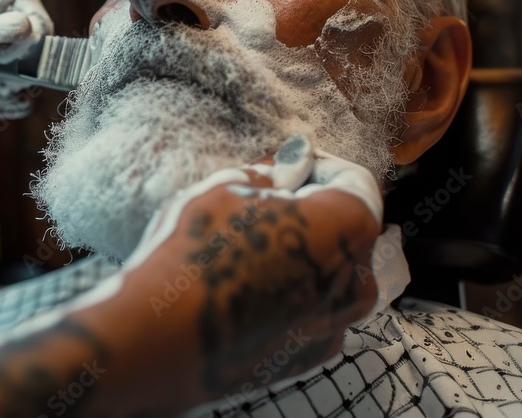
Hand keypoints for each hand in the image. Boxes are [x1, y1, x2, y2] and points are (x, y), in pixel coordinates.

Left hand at [0, 0, 52, 142]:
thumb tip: (26, 33)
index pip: (15, 1)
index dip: (33, 24)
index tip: (37, 48)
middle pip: (18, 40)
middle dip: (23, 61)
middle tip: (9, 77)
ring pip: (6, 74)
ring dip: (11, 87)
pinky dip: (0, 107)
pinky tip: (1, 107)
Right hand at [126, 135, 381, 400]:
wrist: (164, 342)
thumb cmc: (199, 255)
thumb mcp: (226, 190)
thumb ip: (266, 175)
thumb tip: (279, 173)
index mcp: (349, 228)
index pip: (352, 179)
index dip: (317, 164)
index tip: (286, 165)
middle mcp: (357, 280)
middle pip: (344, 230)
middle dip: (309, 211)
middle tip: (259, 206)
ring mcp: (335, 326)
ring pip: (326, 274)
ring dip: (298, 256)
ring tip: (245, 251)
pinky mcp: (308, 358)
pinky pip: (308, 313)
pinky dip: (286, 296)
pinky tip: (242, 290)